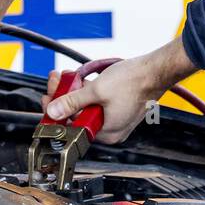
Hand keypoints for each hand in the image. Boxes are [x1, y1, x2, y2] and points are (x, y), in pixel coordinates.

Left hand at [40, 37, 198, 143]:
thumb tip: (53, 111)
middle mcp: (111, 131)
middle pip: (78, 117)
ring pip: (87, 109)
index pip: (72, 126)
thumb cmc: (134, 82)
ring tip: (65, 77)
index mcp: (106, 133)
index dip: (57, 112)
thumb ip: (72, 102)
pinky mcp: (119, 109)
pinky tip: (80, 81)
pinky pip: (98, 104)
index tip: (47, 99)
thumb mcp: (97, 91)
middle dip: (64, 98)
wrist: (156, 70)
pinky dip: (88, 94)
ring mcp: (116, 120)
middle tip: (55, 83)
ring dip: (75, 93)